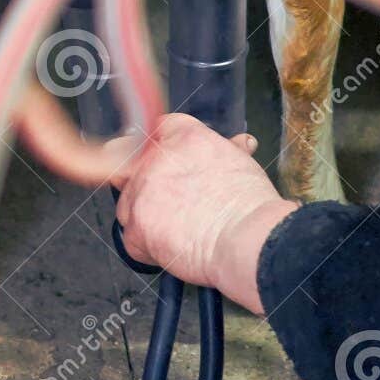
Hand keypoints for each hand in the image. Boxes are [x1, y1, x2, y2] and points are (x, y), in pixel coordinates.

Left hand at [111, 113, 296, 314]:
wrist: (250, 239)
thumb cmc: (251, 206)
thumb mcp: (241, 163)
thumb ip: (227, 151)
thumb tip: (238, 143)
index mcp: (183, 137)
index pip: (159, 130)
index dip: (163, 151)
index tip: (169, 166)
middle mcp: (155, 158)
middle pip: (132, 167)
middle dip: (146, 184)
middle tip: (169, 203)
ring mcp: (141, 191)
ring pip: (129, 204)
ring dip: (146, 218)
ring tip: (179, 231)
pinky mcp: (136, 224)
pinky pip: (132, 239)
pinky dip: (149, 248)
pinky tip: (173, 249)